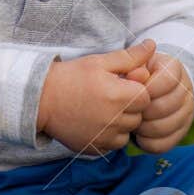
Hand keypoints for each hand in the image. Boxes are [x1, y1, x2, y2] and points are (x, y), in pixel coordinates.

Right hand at [37, 39, 155, 155]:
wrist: (40, 99)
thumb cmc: (71, 77)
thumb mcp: (100, 62)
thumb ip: (130, 56)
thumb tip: (152, 45)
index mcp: (120, 96)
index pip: (146, 96)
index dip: (135, 89)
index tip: (120, 84)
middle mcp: (115, 120)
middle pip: (139, 115)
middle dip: (130, 106)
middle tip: (109, 95)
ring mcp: (105, 137)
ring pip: (128, 131)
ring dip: (121, 122)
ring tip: (102, 109)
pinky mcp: (95, 149)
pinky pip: (114, 144)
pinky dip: (110, 135)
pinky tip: (95, 122)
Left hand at [133, 53, 193, 152]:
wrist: (150, 89)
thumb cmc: (137, 75)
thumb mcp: (133, 65)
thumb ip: (132, 67)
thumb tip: (134, 75)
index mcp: (174, 68)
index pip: (167, 80)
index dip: (147, 89)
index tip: (132, 92)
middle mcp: (185, 90)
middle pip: (165, 106)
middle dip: (142, 111)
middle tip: (128, 111)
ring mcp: (186, 112)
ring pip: (165, 127)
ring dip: (143, 128)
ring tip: (132, 121)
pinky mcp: (181, 132)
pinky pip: (164, 144)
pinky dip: (147, 142)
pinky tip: (138, 134)